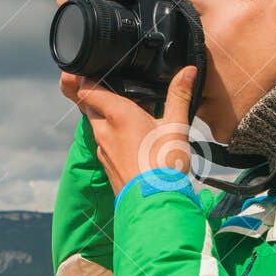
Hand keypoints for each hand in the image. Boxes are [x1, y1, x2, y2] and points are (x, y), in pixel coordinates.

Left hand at [59, 62, 197, 193]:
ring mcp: (102, 149)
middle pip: (90, 105)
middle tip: (120, 92)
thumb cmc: (164, 165)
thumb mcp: (176, 126)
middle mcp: (103, 130)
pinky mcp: (106, 164)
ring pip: (97, 124)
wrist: (154, 204)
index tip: (96, 71)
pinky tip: (132, 140)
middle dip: (100, 97)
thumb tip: (188, 70)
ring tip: (132, 115)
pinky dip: (112, 136)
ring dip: (108, 117)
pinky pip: (103, 143)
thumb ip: (179, 95)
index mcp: (117, 115)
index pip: (87, 89)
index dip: (87, 78)